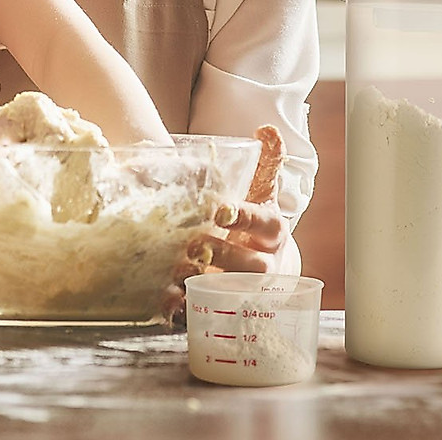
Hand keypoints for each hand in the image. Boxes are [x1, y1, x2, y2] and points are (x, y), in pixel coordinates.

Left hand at [160, 126, 288, 326]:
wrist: (269, 267)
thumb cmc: (259, 224)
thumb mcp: (263, 191)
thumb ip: (265, 162)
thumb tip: (266, 129)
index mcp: (273, 231)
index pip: (263, 223)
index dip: (243, 218)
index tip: (220, 210)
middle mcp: (264, 264)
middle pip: (251, 265)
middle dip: (223, 254)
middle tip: (195, 243)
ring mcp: (248, 290)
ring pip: (232, 292)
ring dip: (206, 283)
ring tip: (178, 272)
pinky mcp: (228, 308)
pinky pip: (210, 312)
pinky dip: (189, 311)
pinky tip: (169, 304)